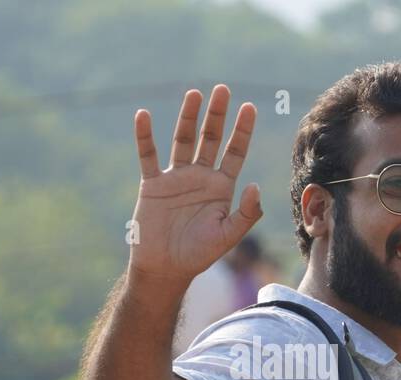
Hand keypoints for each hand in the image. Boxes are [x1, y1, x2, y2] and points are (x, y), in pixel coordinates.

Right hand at [127, 84, 261, 283]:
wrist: (165, 268)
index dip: (242, 130)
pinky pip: (148, 155)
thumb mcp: (228, 235)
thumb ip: (246, 213)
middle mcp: (200, 177)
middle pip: (210, 138)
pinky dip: (145, 136)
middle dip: (217, 115)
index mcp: (221, 187)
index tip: (250, 107)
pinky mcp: (153, 184)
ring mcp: (176, 178)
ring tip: (195, 94)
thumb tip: (256, 185)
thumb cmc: (199, 255)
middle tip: (223, 89)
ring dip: (188, 117)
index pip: (235, 152)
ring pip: (183, 140)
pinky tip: (144, 115)